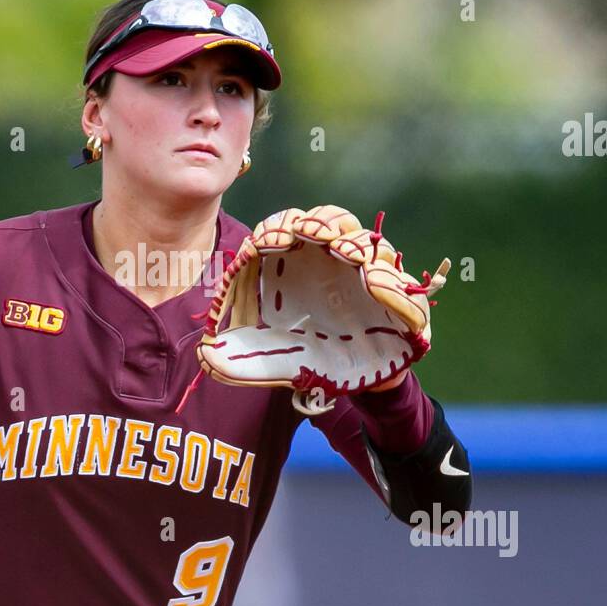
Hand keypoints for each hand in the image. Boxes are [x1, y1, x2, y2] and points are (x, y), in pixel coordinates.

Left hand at [194, 205, 448, 416]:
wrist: (354, 384)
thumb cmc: (308, 358)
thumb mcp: (267, 360)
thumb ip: (238, 359)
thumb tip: (206, 356)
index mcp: (301, 262)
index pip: (289, 226)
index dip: (280, 227)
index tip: (269, 238)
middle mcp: (337, 260)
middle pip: (334, 222)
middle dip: (324, 223)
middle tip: (310, 233)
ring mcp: (372, 276)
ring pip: (369, 244)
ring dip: (356, 243)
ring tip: (344, 253)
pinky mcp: (400, 301)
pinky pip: (401, 286)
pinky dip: (390, 284)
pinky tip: (375, 284)